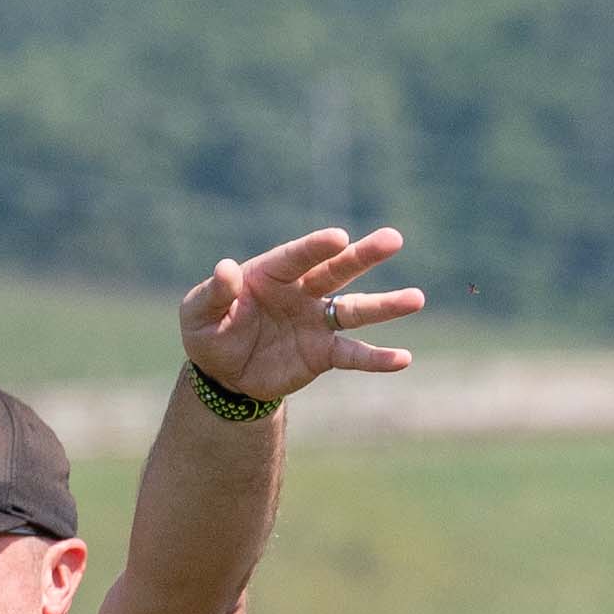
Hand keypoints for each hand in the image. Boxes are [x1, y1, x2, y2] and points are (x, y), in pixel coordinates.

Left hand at [178, 225, 426, 403]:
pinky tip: (403, 359)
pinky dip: (376, 358)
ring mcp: (317, 321)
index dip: (317, 247)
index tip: (339, 238)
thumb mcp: (197, 314)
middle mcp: (302, 291)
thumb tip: (225, 270)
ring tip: (416, 299)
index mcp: (271, 273)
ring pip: (355, 309)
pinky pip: (353, 354)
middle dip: (364, 255)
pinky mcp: (324, 353)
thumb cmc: (209, 333)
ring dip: (385, 305)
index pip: (297, 256)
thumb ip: (214, 293)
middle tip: (393, 238)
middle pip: (337, 270)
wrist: (223, 375)